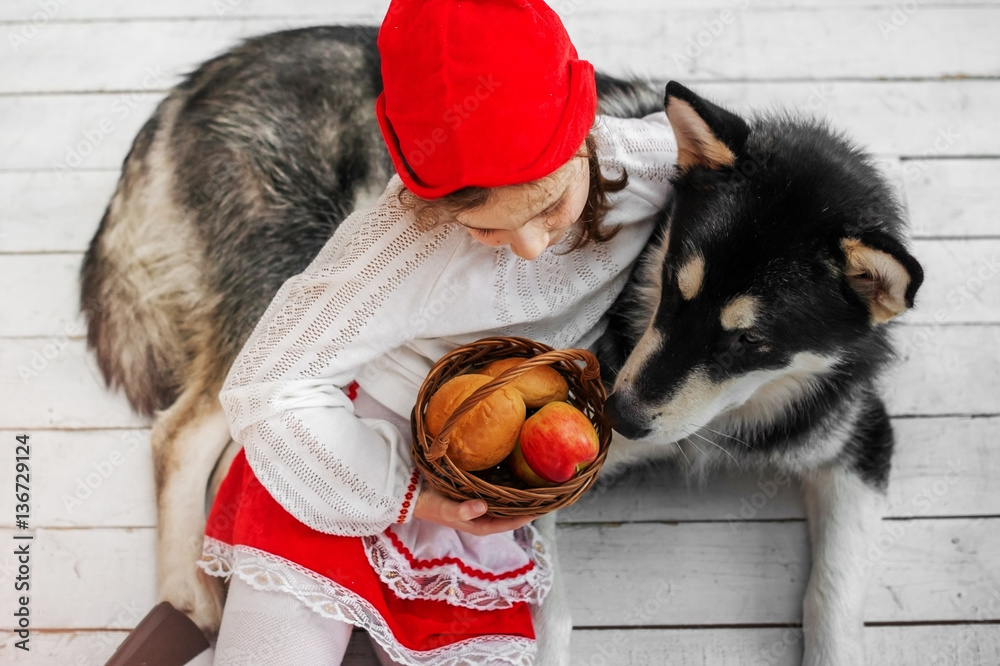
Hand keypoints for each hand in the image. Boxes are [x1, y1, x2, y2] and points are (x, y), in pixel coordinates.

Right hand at [413, 485, 539, 535]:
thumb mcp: (445, 509)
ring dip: (519, 492)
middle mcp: (484, 516)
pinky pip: (496, 489)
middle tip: (546, 489)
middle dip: (528, 503)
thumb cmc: (429, 505)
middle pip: (512, 511)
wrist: (411, 496)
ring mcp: (480, 504)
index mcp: (481, 524)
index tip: (546, 506)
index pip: (512, 522)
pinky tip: (514, 468)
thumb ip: (463, 509)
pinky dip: (506, 481)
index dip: (529, 515)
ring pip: (506, 500)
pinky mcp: (475, 493)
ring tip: (536, 478)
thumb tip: (483, 506)